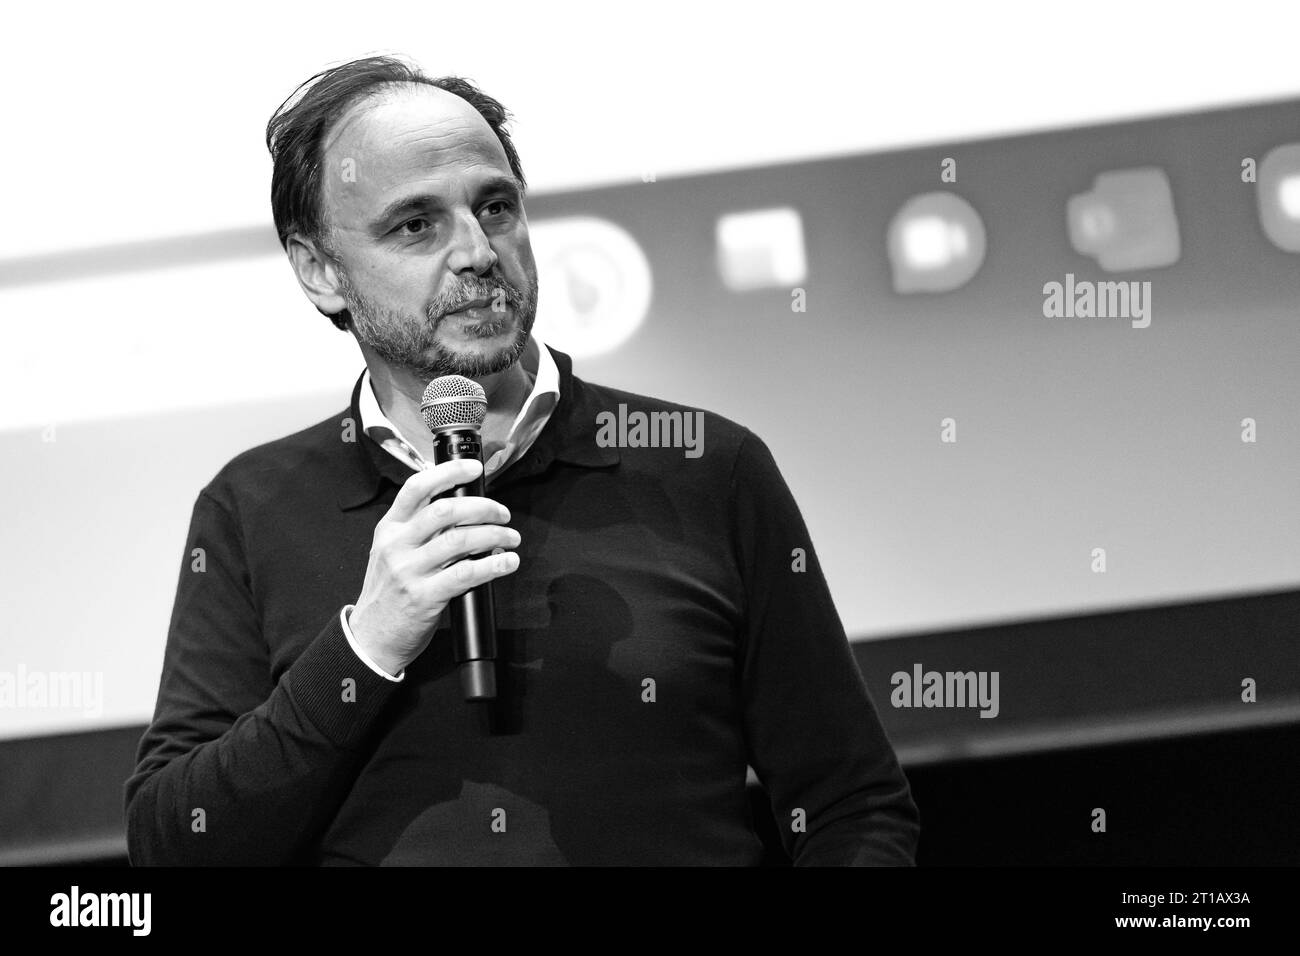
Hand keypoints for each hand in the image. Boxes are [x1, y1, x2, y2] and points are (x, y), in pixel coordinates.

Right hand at [348, 458, 519, 675]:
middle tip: (503, 513)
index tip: (474, 468)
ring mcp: (408, 571)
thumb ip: (419, 529)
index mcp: (389, 528)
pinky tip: (506, 563)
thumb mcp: (392, 551)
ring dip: (494, 535)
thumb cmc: (389, 592)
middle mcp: (396, 545)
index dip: (448, 472)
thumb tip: (465, 509)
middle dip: (483, 507)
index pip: (417, 488)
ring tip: (510, 538)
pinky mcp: (424, 596)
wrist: (371, 637)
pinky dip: (493, 565)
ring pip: (459, 540)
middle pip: (445, 511)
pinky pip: (466, 574)